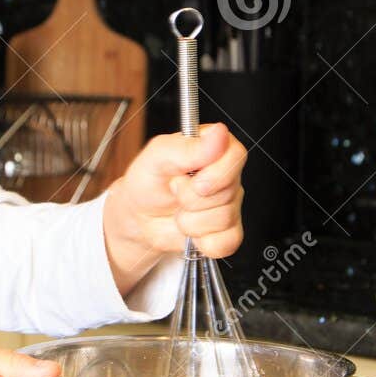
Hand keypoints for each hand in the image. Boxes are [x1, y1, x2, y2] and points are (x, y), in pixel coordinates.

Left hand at [104, 122, 246, 289]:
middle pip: (229, 191)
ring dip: (191, 220)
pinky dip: (201, 241)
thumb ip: (188, 146)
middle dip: (192, 198)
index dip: (216, 173)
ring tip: (178, 211)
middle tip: (175, 192)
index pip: (236, 156)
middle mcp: (227, 175)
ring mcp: (230, 205)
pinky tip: (190, 231)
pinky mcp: (227, 232)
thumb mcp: (157, 156)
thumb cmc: (148, 181)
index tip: (195, 180)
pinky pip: (226, 242)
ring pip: (224, 218)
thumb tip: (219, 134)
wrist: (138, 217)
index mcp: (215, 148)